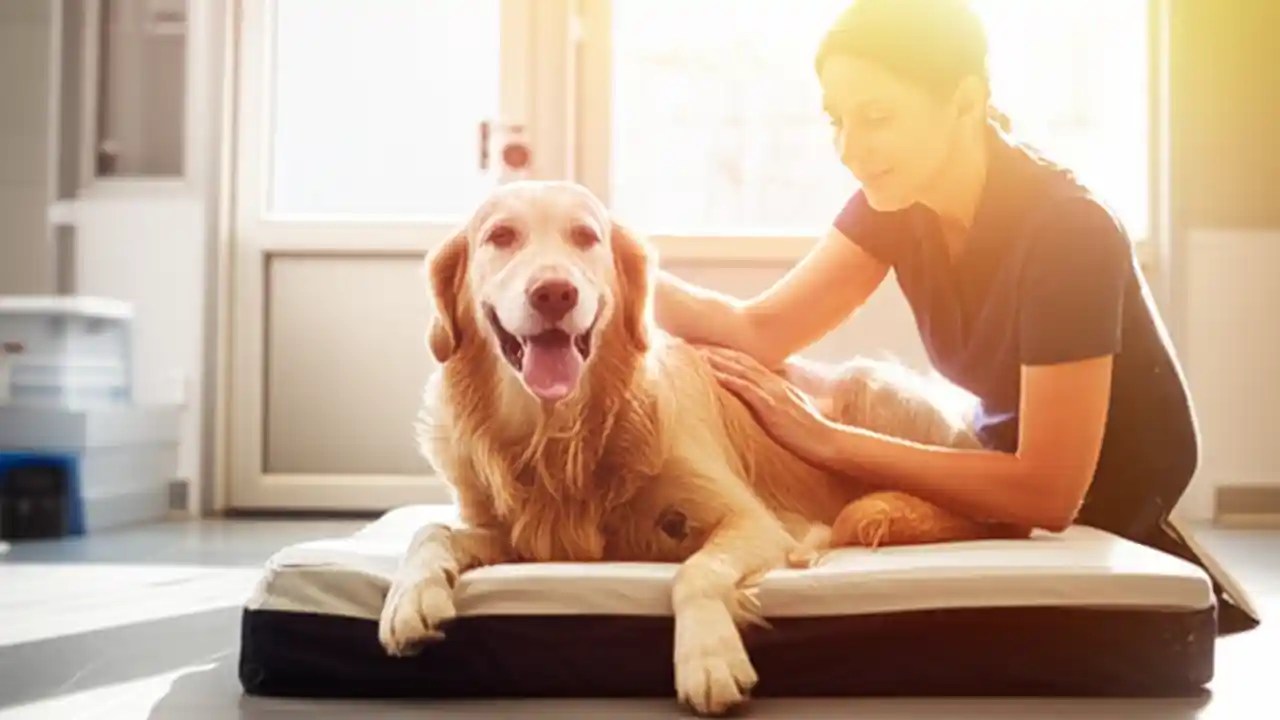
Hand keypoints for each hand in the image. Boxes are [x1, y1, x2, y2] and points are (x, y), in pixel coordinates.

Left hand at [699, 346, 834, 463]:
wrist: (827, 443)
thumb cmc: (809, 433)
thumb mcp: (791, 412)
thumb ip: (776, 403)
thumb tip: (761, 404)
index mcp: (776, 384)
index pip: (746, 363)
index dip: (724, 354)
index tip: (704, 348)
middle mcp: (773, 383)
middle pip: (739, 361)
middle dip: (714, 351)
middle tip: (690, 343)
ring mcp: (772, 393)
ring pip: (739, 370)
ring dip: (716, 361)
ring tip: (694, 354)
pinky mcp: (771, 406)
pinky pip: (745, 388)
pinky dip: (727, 379)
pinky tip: (711, 374)